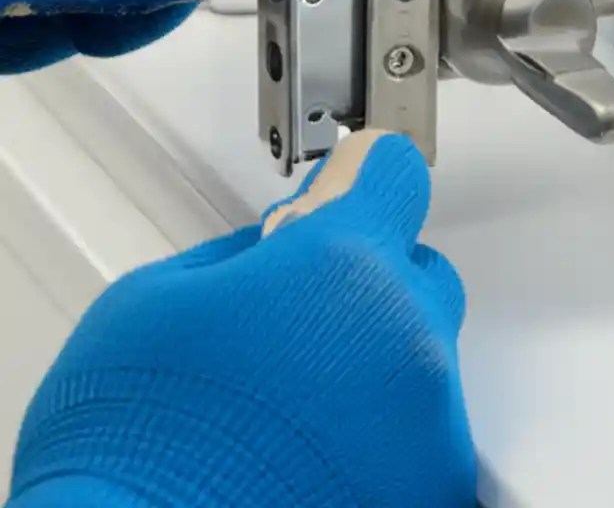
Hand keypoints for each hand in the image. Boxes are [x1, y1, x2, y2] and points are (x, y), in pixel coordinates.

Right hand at [7, 132, 477, 507]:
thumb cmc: (134, 442)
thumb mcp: (158, 299)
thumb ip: (248, 252)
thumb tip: (291, 233)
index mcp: (343, 265)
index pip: (395, 177)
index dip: (364, 181)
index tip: (354, 187)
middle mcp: (408, 333)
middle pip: (414, 274)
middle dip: (364, 285)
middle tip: (295, 328)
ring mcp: (432, 413)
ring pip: (421, 355)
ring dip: (374, 362)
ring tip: (293, 407)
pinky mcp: (438, 479)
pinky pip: (426, 427)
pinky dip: (384, 431)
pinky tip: (317, 451)